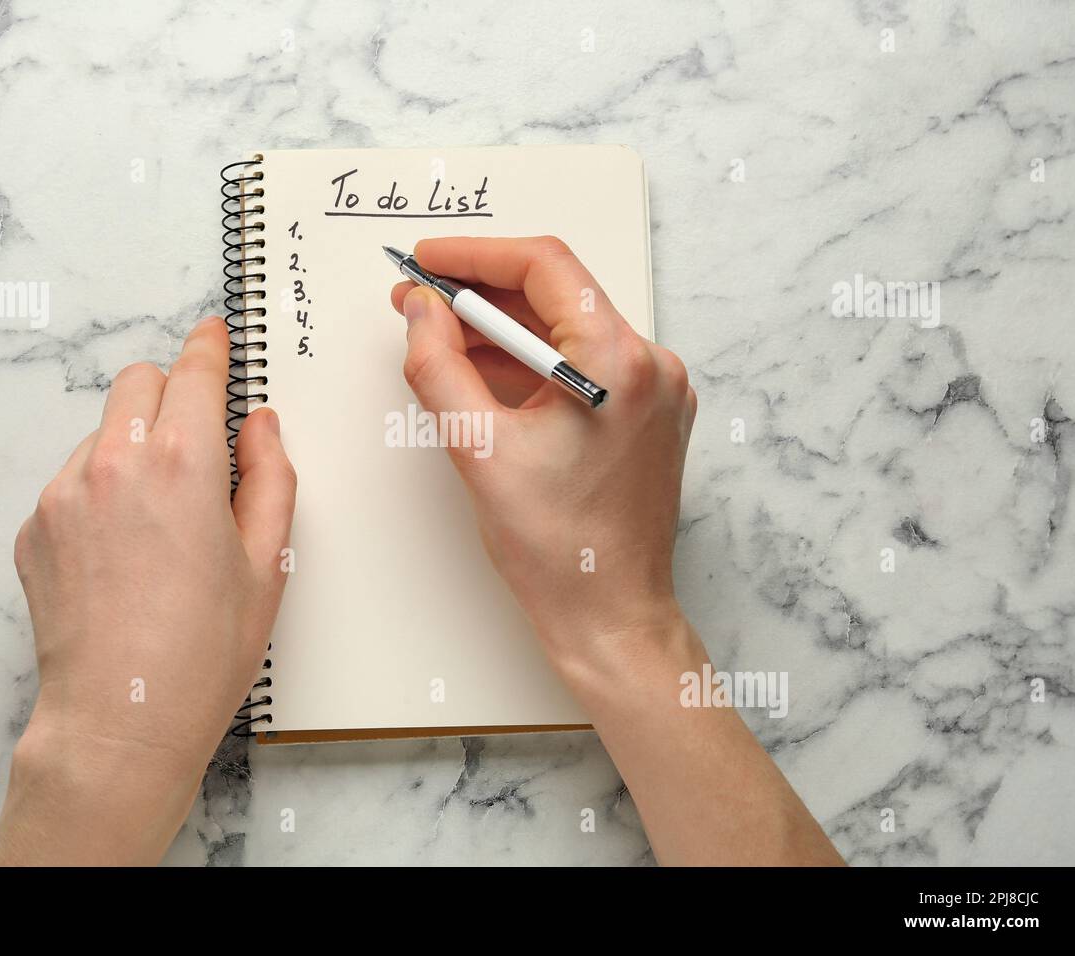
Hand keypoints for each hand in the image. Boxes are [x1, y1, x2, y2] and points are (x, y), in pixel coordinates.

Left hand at [0, 316, 295, 864]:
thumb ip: (270, 477)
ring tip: (162, 520)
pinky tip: (125, 550)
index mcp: (183, 463)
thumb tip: (260, 427)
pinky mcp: (35, 527)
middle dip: (171, 395)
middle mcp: (114, 463)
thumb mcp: (268, 563)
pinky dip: (100, 490)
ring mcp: (63, 494)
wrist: (120, 722)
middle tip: (200, 441)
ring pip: (103, 432)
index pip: (194, 371)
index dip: (210, 347)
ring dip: (135, 447)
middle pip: (138, 383)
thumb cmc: (201, 654)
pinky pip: (72, 479)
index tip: (215, 336)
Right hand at [392, 238, 841, 865]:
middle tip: (418, 302)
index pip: (544, 267)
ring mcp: (655, 391)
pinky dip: (530, 363)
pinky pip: (581, 365)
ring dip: (501, 330)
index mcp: (619, 364)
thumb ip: (437, 366)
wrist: (610, 616)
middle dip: (480, 294)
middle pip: (556, 296)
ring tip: (438, 338)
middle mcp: (651, 366)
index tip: (427, 260)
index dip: (475, 255)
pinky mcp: (647, 415)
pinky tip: (482, 373)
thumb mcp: (476, 449)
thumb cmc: (559, 552)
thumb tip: (420, 312)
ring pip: (566, 331)